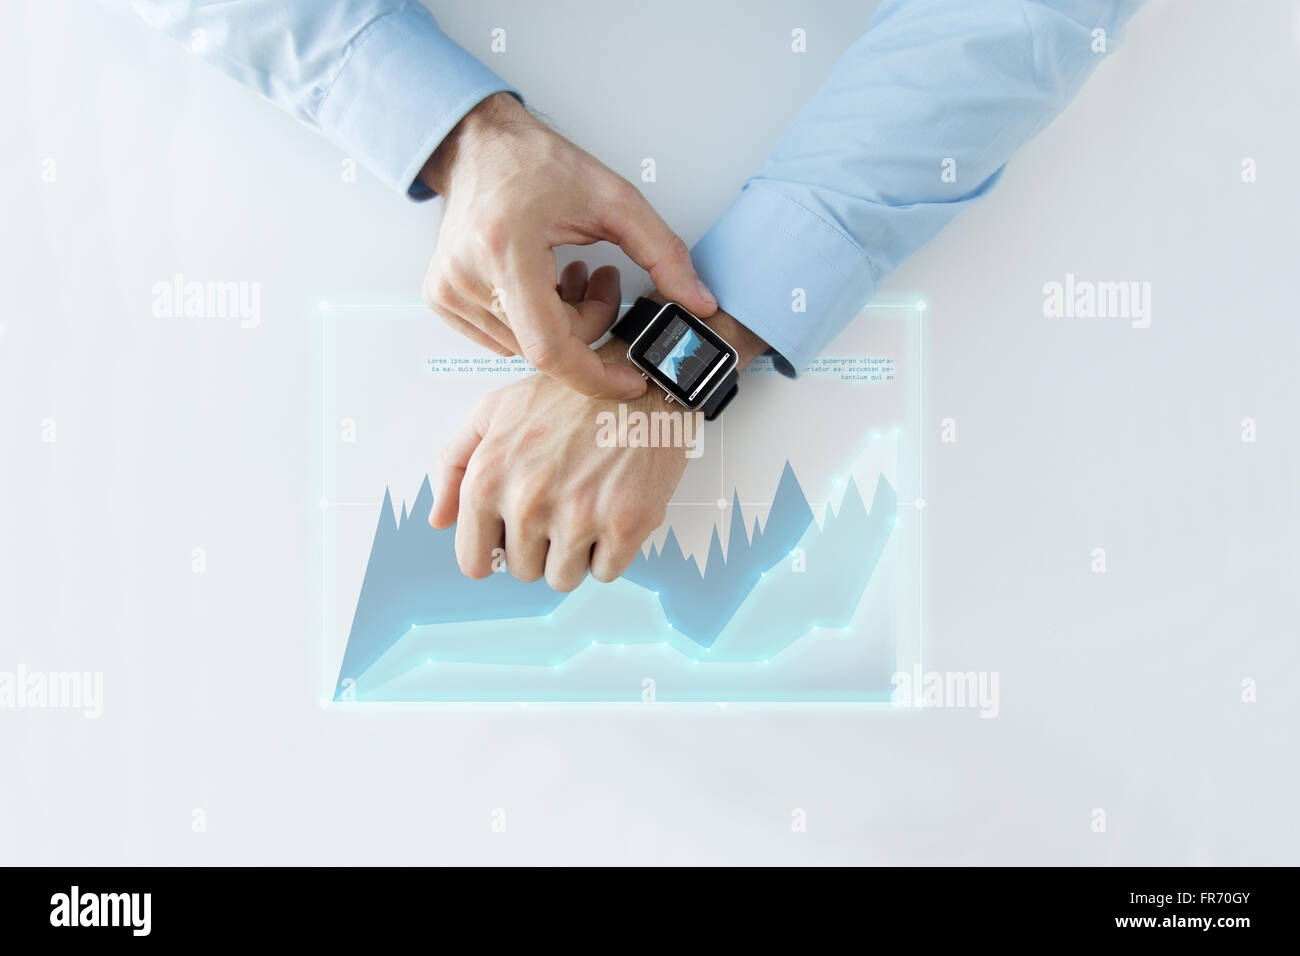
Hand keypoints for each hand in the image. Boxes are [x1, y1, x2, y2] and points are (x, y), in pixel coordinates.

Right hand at [419, 92, 716, 399]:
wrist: (479, 146)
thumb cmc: (536, 164)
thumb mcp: (614, 200)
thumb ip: (664, 252)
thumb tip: (698, 300)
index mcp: (506, 250)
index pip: (550, 348)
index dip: (594, 375)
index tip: (627, 380)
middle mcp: (468, 275)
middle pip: (545, 348)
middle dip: (586, 326)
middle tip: (601, 280)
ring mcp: (450, 292)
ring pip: (526, 349)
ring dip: (561, 325)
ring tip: (568, 275)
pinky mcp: (442, 300)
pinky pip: (502, 339)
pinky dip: (532, 322)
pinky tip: (541, 285)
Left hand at [429, 280, 770, 590]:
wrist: (643, 378)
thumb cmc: (569, 393)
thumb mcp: (495, 411)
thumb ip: (455, 464)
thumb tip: (439, 520)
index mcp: (488, 478)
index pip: (474, 561)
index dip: (497, 550)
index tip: (514, 536)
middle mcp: (528, 502)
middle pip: (523, 571)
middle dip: (540, 547)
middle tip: (561, 505)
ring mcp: (579, 517)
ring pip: (563, 578)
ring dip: (575, 553)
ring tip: (588, 507)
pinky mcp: (626, 525)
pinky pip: (606, 572)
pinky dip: (611, 551)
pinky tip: (614, 510)